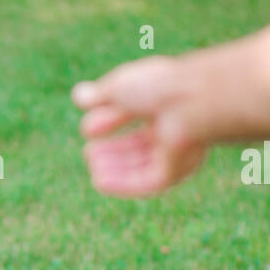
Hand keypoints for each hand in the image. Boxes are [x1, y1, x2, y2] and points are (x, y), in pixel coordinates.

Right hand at [71, 55, 208, 196]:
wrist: (190, 102)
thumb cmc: (159, 86)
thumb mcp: (120, 86)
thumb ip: (98, 94)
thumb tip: (78, 96)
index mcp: (167, 97)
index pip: (134, 113)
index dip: (109, 121)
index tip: (86, 129)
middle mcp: (175, 124)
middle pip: (139, 144)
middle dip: (113, 150)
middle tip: (88, 154)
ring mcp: (177, 148)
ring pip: (142, 165)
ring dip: (115, 168)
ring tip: (92, 167)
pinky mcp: (176, 170)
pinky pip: (146, 182)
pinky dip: (122, 183)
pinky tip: (99, 181)